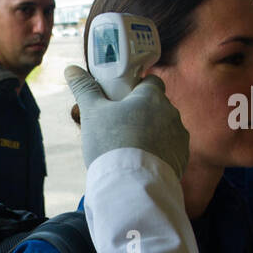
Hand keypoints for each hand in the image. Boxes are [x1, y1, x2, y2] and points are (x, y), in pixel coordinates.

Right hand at [65, 66, 188, 179]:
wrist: (130, 184)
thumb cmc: (111, 143)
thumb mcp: (92, 113)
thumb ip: (84, 89)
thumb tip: (71, 68)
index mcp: (152, 97)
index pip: (151, 81)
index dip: (137, 87)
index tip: (123, 99)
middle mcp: (171, 113)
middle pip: (157, 106)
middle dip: (142, 113)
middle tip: (120, 126)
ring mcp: (179, 137)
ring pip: (164, 128)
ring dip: (151, 134)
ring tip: (130, 149)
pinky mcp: (181, 158)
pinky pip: (170, 149)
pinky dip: (158, 153)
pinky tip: (141, 162)